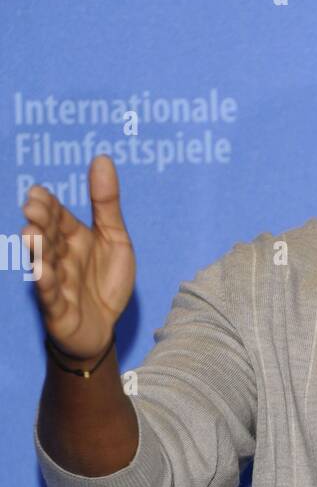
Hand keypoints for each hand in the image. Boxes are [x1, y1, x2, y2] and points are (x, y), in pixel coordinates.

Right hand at [21, 155, 135, 359]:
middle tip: (32, 207)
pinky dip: (45, 284)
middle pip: (48, 237)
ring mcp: (56, 282)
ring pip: (44, 263)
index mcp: (72, 237)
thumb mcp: (115, 238)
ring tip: (30, 234)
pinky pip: (50, 296)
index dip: (48, 206)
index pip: (57, 217)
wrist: (105, 328)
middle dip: (40, 222)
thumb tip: (102, 158)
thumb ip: (106, 202)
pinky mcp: (57, 309)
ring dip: (37, 249)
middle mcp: (60, 257)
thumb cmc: (104, 281)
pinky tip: (42, 271)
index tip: (37, 193)